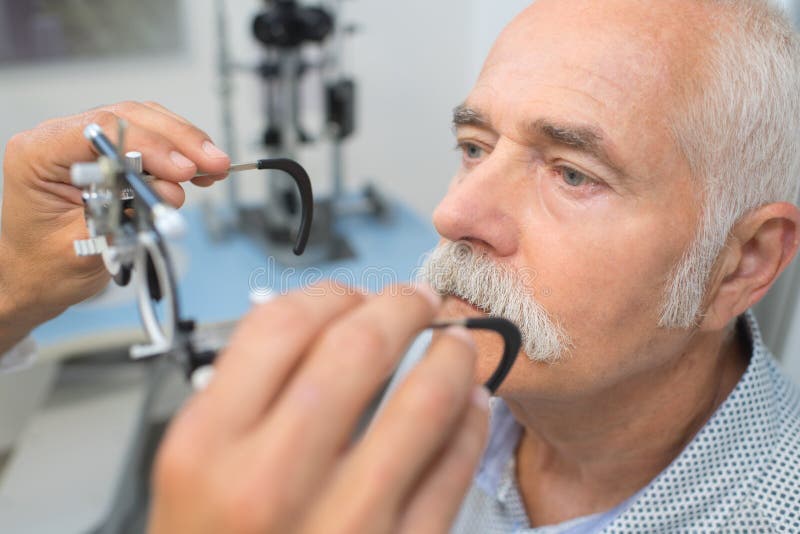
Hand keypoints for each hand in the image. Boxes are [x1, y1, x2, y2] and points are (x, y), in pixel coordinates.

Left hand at [0, 101, 229, 348]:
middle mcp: (59, 138)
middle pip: (129, 118)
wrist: (36, 277)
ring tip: (216, 168)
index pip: (99, 131)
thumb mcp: (79, 249)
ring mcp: (86, 142)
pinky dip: (180, 153)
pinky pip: (151, 139)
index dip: (149, 146)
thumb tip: (165, 193)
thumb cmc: (45, 267)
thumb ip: (120, 217)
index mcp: (38, 154)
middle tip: (215, 165)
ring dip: (186, 144)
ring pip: (146, 122)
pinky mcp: (110, 152)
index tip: (183, 171)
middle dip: (178, 142)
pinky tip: (200, 170)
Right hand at [148, 282, 488, 533]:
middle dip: (399, 306)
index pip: (279, 326)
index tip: (349, 294)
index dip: (327, 294)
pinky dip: (470, 422)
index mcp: (207, 449)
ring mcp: (344, 524)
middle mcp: (270, 482)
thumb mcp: (193, 476)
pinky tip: (468, 405)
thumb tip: (321, 328)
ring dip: (451, 355)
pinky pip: (454, 467)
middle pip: (357, 346)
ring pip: (424, 400)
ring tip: (456, 344)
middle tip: (415, 301)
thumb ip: (241, 398)